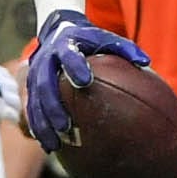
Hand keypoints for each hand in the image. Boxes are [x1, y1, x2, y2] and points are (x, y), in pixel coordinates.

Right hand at [0, 63, 21, 120]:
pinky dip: (13, 118)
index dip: (6, 85)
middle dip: (11, 95)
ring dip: (14, 107)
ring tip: (12, 113)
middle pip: (14, 88)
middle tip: (8, 104)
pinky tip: (12, 121)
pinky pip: (12, 114)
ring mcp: (1, 95)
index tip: (2, 91)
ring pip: (16, 102)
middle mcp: (0, 81)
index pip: (7, 77)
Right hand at [24, 9, 148, 151]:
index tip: (85, 81)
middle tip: (65, 126)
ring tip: (54, 144)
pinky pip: (32, 110)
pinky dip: (39, 129)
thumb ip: (123, 48)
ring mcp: (35, 76)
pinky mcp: (31, 88)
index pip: (68, 55)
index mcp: (65, 46)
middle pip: (45, 84)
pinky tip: (50, 146)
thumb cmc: (87, 39)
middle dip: (53, 105)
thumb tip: (145, 61)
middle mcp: (46, 61)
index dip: (74, 66)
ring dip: (43, 124)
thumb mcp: (104, 38)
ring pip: (35, 102)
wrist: (58, 30)